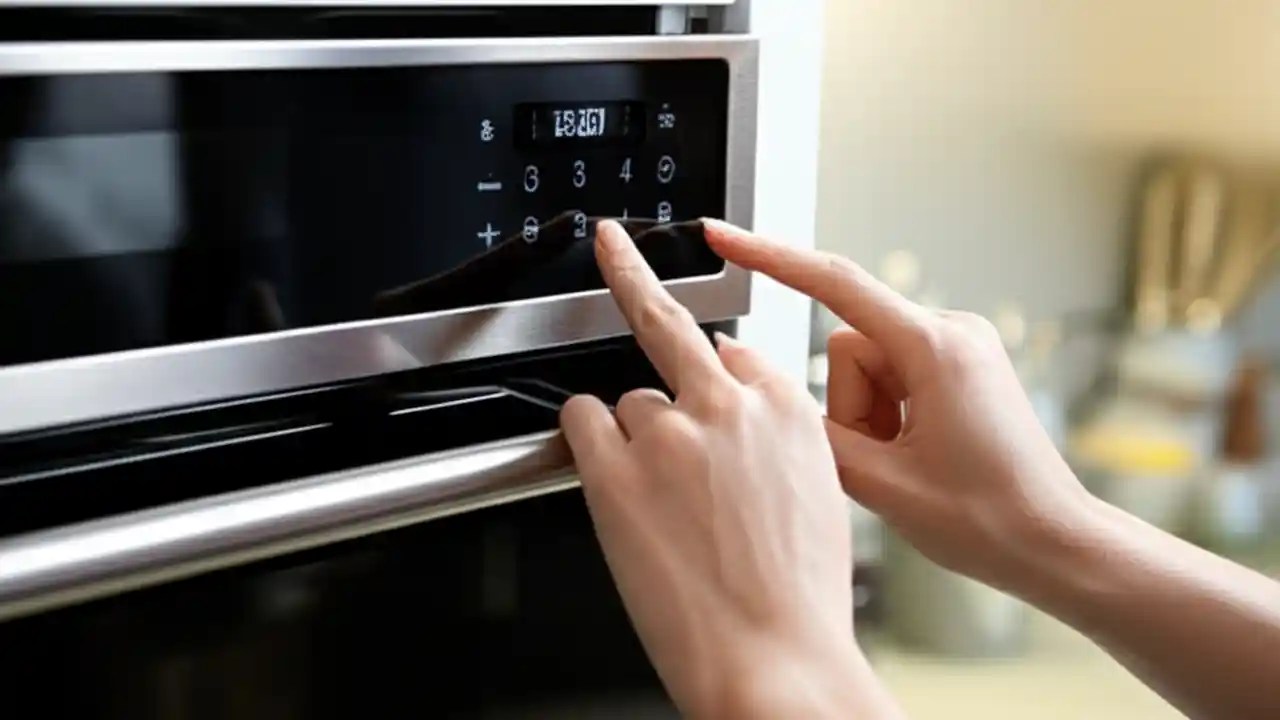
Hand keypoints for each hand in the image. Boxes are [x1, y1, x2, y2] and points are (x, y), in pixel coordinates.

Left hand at [560, 221, 895, 718]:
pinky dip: (586, 440)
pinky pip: (582, 420)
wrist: (774, 661)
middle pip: (670, 323)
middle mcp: (728, 405)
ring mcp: (668, 431)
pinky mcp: (615, 469)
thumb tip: (739, 402)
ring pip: (630, 402)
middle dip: (633, 270)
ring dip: (634, 439)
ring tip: (662, 507)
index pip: (736, 355)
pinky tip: (610, 478)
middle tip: (609, 240)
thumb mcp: (816, 497)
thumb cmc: (798, 598)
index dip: (714, 373)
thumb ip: (775, 437)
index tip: (697, 348)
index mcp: (788, 409)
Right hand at [704, 220, 1097, 590]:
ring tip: (909, 463)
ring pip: (867, 367)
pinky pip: (894, 376)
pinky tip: (922, 455)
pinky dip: (889, 416)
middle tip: (885, 461)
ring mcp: (961, 348)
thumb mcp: (878, 485)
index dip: (768, 257)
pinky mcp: (962, 368)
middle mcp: (952, 333)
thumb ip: (810, 430)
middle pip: (848, 348)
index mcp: (935, 349)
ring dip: (869, 417)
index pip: (833, 284)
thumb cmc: (989, 521)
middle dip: (848, 406)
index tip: (724, 237)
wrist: (1056, 546)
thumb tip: (765, 394)